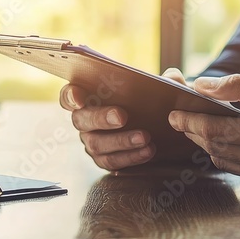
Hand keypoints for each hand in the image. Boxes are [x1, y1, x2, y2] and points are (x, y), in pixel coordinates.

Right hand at [61, 68, 189, 170]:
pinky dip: (130, 157)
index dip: (70, 96)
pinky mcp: (103, 159)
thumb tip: (171, 77)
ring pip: (96, 143)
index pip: (68, 95)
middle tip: (122, 116)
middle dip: (101, 118)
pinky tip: (148, 151)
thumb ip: (165, 81)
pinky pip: (111, 161)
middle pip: (81, 119)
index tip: (80, 98)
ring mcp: (91, 141)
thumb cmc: (147, 102)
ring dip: (121, 141)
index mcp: (87, 96)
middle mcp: (83, 120)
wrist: (156, 126)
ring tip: (145, 137)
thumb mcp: (157, 89)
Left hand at [168, 74, 239, 192]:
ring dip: (208, 144)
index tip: (174, 113)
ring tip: (198, 127)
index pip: (215, 130)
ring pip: (223, 161)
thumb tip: (204, 86)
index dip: (191, 122)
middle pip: (214, 147)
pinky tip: (225, 141)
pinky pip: (239, 170)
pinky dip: (227, 155)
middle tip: (179, 118)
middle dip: (194, 131)